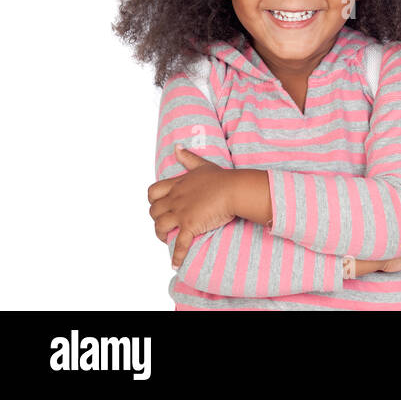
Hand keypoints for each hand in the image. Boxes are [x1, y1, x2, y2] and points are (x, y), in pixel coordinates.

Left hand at [148, 146, 236, 267]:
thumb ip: (188, 158)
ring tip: (168, 240)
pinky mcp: (190, 225)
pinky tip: (176, 264)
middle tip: (166, 225)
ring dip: (162, 235)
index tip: (160, 206)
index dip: (154, 201)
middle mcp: (175, 199)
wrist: (235, 189)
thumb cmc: (222, 178)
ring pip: (160, 227)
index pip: (153, 192)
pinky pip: (179, 243)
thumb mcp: (203, 165)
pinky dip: (176, 255)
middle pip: (154, 211)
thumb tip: (177, 147)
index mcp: (177, 185)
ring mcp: (181, 213)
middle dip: (157, 219)